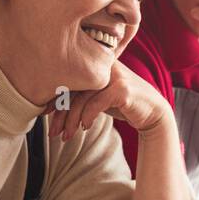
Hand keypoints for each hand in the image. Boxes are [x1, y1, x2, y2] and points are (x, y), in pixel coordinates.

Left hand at [47, 61, 172, 139]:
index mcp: (96, 63)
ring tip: (67, 136)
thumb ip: (81, 94)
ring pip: (82, 98)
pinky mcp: (122, 89)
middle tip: (53, 132)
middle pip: (73, 88)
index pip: (68, 78)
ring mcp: (114, 75)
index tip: (45, 113)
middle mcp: (104, 65)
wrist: (153, 113)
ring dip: (72, 121)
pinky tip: (85, 128)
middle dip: (60, 113)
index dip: (54, 97)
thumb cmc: (122, 105)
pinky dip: (87, 117)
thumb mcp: (99, 97)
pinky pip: (96, 104)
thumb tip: (50, 105)